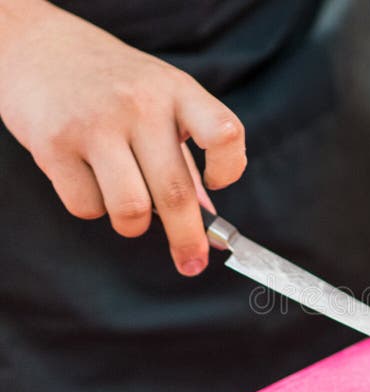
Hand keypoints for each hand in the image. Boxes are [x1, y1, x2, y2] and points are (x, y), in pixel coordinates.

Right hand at [0, 1, 245, 274]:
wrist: (37, 46)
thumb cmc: (112, 83)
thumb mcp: (161, 97)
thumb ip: (186, 153)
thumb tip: (207, 217)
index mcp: (177, 91)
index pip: (224, 134)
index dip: (229, 169)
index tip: (218, 186)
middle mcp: (140, 104)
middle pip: (175, 193)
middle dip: (187, 239)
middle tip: (192, 263)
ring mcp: (95, 123)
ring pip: (130, 210)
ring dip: (133, 225)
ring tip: (127, 204)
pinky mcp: (53, 144)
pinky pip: (87, 208)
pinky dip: (94, 208)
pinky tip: (88, 178)